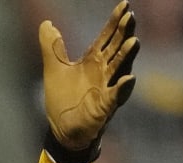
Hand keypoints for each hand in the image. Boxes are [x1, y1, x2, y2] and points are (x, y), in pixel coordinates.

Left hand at [39, 1, 139, 155]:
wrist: (61, 129)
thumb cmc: (63, 100)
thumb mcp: (53, 69)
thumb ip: (52, 46)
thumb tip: (47, 23)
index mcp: (93, 61)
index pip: (107, 37)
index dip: (115, 21)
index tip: (125, 4)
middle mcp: (103, 73)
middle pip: (117, 49)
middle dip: (124, 34)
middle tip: (131, 17)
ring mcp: (105, 89)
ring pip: (120, 70)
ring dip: (127, 56)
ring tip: (134, 41)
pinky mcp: (104, 108)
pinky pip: (115, 97)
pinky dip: (122, 88)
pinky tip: (130, 78)